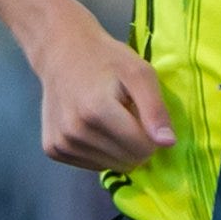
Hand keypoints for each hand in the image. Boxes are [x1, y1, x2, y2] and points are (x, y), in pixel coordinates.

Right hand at [34, 11, 174, 170]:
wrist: (62, 52)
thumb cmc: (106, 60)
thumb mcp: (139, 73)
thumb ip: (156, 108)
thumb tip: (167, 143)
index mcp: (97, 110)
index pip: (142, 148)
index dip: (152, 134)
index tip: (143, 114)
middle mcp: (75, 131)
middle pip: (128, 161)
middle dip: (136, 143)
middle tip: (126, 115)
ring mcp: (61, 143)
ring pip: (111, 167)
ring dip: (118, 148)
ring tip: (109, 119)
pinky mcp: (53, 149)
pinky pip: (92, 165)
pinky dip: (101, 152)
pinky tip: (93, 127)